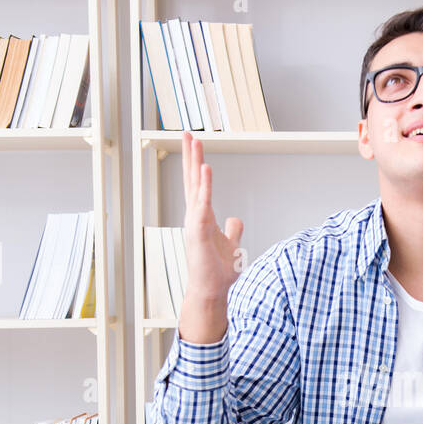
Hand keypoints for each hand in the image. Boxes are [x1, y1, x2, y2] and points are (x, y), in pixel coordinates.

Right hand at [181, 131, 244, 300]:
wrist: (211, 289)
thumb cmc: (217, 270)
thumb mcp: (230, 244)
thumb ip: (232, 230)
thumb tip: (235, 218)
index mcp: (202, 217)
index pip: (198, 185)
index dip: (196, 164)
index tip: (195, 145)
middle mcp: (195, 216)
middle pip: (192, 179)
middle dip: (190, 156)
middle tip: (187, 133)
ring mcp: (195, 222)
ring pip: (195, 186)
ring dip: (195, 162)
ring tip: (195, 141)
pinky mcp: (199, 230)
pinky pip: (202, 203)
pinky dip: (204, 186)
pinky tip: (205, 169)